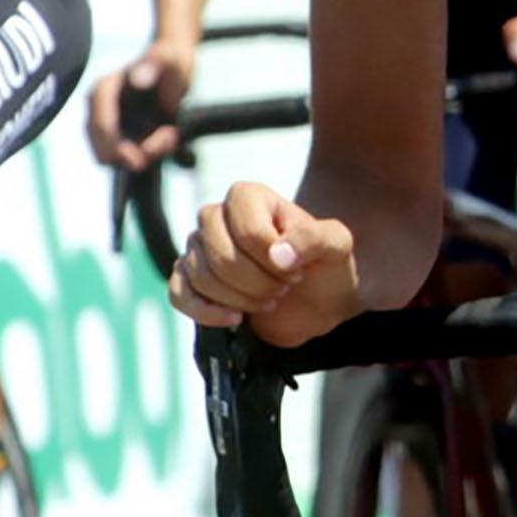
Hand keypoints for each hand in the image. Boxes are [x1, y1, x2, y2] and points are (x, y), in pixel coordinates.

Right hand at [87, 41, 195, 172]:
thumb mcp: (169, 59)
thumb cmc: (170, 59)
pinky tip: (168, 137)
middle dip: (135, 155)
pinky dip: (149, 155)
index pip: (100, 126)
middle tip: (167, 141)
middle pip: (103, 149)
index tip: (140, 160)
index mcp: (103, 90)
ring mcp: (107, 123)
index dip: (116, 147)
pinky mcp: (120, 135)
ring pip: (116, 158)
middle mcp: (99, 108)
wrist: (175, 67)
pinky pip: (128, 157)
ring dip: (146, 155)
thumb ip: (155, 64)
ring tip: (171, 134)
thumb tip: (138, 79)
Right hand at [169, 179, 363, 343]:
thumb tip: (277, 255)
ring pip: (201, 276)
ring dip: (241, 299)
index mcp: (248, 197)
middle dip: (258, 282)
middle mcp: (216, 216)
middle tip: (284, 288)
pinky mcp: (189, 279)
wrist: (314, 301)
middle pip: (220, 253)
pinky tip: (235, 319)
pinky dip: (206, 312)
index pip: (247, 228)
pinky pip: (178, 294)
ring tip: (268, 300)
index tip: (297, 270)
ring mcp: (197, 248)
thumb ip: (315, 239)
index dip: (272, 259)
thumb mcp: (337, 245)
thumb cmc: (324, 265)